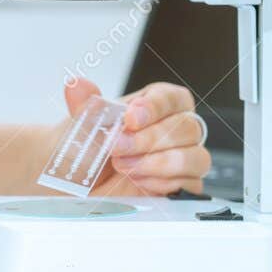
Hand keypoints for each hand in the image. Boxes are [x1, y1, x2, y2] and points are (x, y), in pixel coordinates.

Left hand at [59, 76, 210, 196]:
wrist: (75, 186)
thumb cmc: (83, 152)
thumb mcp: (82, 127)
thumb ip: (85, 105)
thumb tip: (77, 84)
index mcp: (154, 106)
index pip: (172, 98)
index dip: (155, 107)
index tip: (130, 118)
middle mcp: (172, 130)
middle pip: (187, 127)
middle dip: (150, 139)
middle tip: (117, 147)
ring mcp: (180, 159)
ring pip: (196, 157)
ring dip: (159, 163)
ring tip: (124, 166)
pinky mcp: (181, 188)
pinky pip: (190, 185)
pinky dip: (162, 183)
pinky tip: (138, 181)